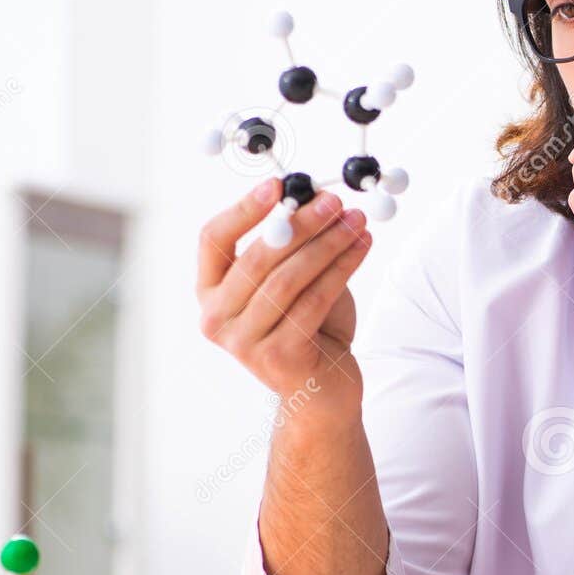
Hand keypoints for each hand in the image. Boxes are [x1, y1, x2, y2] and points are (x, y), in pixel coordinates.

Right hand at [196, 180, 372, 413]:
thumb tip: (313, 194)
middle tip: (335, 201)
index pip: (212, 239)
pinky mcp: (278, 358)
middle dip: (300, 223)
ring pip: (289, 279)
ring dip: (328, 244)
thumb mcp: (294, 279)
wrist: (322, 390)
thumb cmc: (308, 326)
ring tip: (358, 221)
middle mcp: (217, 317)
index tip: (278, 185)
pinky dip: (342, 268)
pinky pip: (315, 301)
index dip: (244, 209)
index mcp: (211, 291)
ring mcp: (243, 342)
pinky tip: (362, 247)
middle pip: (258, 257)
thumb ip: (293, 245)